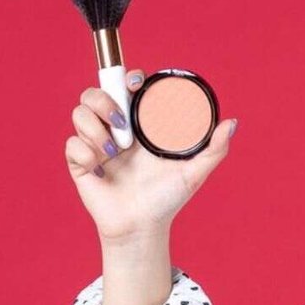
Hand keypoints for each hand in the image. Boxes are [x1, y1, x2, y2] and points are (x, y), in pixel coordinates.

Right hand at [63, 69, 238, 242]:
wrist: (142, 227)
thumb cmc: (167, 199)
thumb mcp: (194, 172)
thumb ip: (214, 149)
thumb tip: (232, 123)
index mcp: (139, 125)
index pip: (127, 87)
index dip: (128, 77)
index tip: (137, 83)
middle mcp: (116, 129)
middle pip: (96, 93)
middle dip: (105, 100)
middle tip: (121, 121)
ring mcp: (95, 144)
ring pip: (80, 112)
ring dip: (94, 127)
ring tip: (113, 150)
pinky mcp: (81, 162)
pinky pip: (72, 144)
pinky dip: (86, 154)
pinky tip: (102, 170)